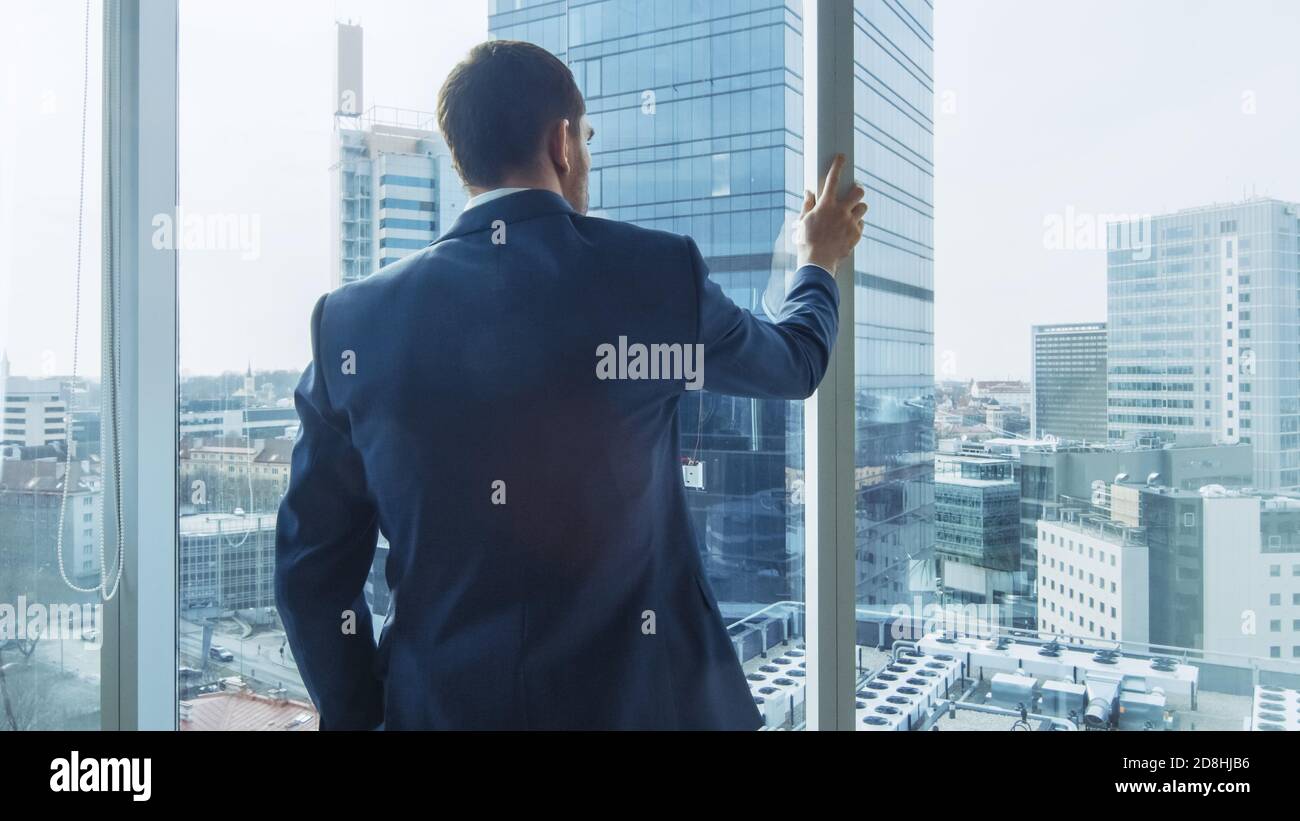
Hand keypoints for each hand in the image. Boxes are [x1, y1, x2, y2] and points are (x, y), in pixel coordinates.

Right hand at [796, 153, 866, 271]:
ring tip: (850, 214)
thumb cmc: (807, 242)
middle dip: (857, 189)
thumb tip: (808, 192)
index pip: (833, 179)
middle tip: (853, 192)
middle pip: (858, 191)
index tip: (842, 157)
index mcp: (826, 205)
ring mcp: (850, 223)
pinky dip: (856, 225)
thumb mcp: (803, 221)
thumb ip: (807, 205)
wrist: (817, 263)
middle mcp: (840, 211)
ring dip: (857, 208)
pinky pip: (861, 224)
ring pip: (863, 207)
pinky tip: (847, 230)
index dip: (838, 165)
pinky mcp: (856, 235)